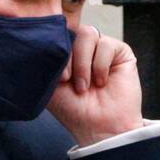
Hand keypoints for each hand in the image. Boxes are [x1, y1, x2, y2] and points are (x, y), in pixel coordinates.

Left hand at [47, 23, 143, 146]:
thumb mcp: (49, 85)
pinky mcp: (120, 52)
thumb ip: (45, 61)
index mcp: (66, 53)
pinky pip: (106, 44)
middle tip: (69, 81)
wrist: (98, 128)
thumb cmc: (73, 110)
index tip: (59, 78)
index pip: (58, 34)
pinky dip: (100, 65)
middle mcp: (83, 48)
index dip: (56, 51)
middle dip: (68, 58)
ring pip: (88, 34)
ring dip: (83, 63)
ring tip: (84, 86)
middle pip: (72, 31)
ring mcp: (101, 49)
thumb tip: (39, 41)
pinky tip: (101, 82)